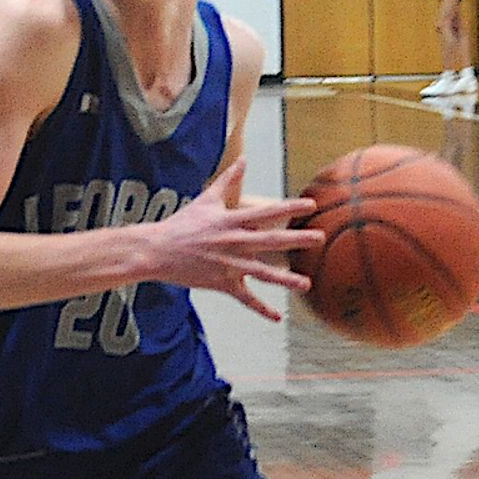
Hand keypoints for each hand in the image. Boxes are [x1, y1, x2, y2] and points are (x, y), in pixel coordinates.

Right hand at [143, 157, 323, 321]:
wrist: (158, 250)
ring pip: (262, 274)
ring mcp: (229, 265)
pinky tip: (277, 318)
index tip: (311, 204)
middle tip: (320, 238)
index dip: (290, 207)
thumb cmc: (183, 224)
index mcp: (232, 221)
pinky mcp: (222, 283)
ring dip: (285, 280)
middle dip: (296, 240)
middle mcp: (234, 243)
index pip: (266, 212)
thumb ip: (228, 180)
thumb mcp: (207, 199)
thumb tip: (244, 159)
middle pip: (270, 241)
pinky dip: (261, 309)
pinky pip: (245, 298)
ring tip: (306, 284)